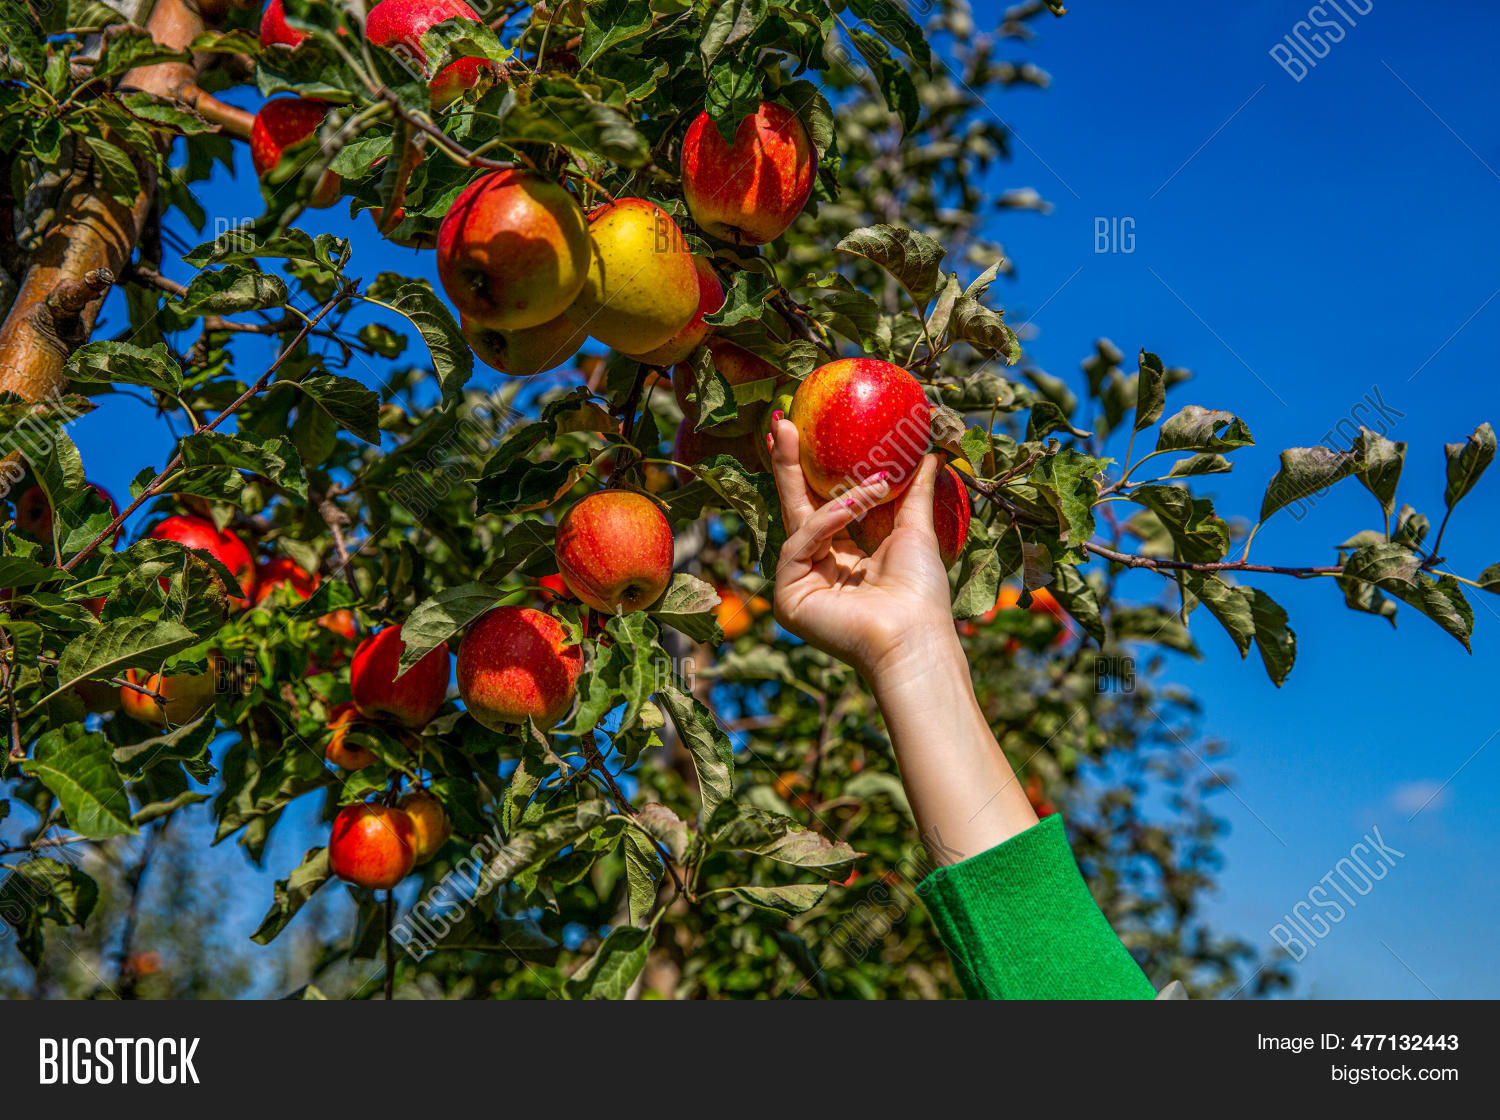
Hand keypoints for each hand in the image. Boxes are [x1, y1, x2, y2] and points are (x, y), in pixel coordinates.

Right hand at [767, 413, 953, 678]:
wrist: (913, 636)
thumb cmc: (921, 592)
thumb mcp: (915, 529)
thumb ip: (915, 490)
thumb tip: (931, 451)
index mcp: (847, 557)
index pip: (825, 505)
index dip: (816, 470)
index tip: (808, 429)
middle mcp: (820, 567)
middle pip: (799, 506)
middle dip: (788, 464)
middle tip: (783, 421)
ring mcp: (800, 582)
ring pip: (801, 521)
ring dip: (836, 499)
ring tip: (871, 483)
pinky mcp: (788, 595)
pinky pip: (799, 543)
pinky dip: (826, 523)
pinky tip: (852, 509)